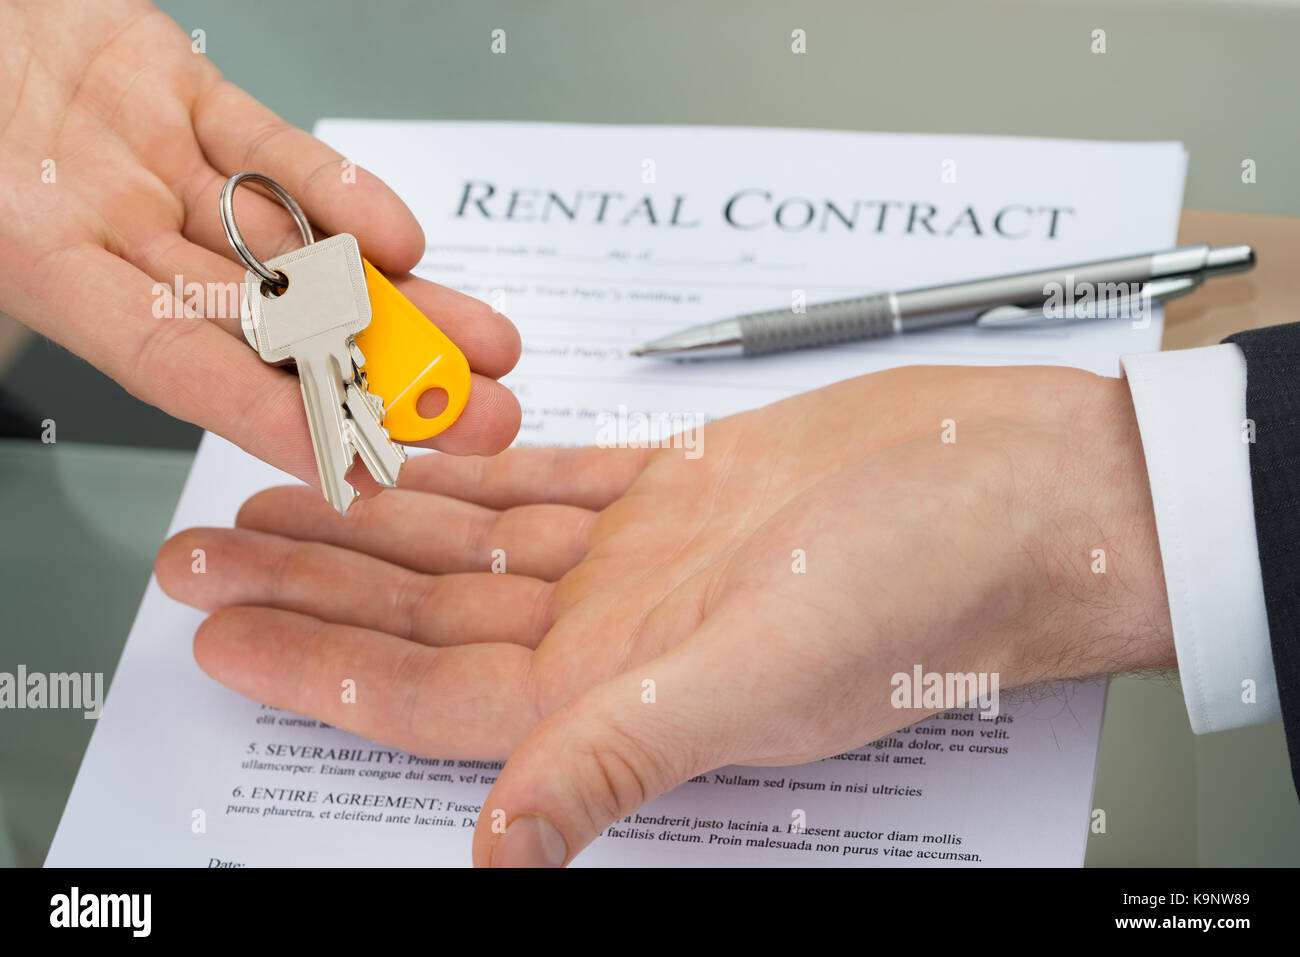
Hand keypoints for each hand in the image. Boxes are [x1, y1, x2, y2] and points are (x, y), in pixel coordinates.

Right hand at [0, 0, 520, 481]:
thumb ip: (34, 255)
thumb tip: (149, 345)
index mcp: (46, 267)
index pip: (176, 363)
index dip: (272, 417)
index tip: (362, 461)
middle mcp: (113, 229)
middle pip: (267, 321)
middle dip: (381, 374)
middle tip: (478, 417)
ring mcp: (153, 164)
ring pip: (293, 247)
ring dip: (395, 299)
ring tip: (485, 346)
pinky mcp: (182, 93)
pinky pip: (270, 148)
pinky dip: (339, 192)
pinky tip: (406, 241)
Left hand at [155, 364, 1174, 865]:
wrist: (1016, 490)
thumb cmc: (924, 584)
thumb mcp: (768, 667)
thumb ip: (626, 748)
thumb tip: (504, 850)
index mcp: (625, 696)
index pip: (432, 695)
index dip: (320, 666)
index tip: (223, 635)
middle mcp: (619, 635)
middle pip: (430, 616)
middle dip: (316, 586)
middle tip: (205, 553)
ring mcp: (643, 561)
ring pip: (474, 544)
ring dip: (378, 521)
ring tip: (281, 490)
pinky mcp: (676, 491)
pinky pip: (546, 483)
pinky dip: (475, 469)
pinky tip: (413, 451)